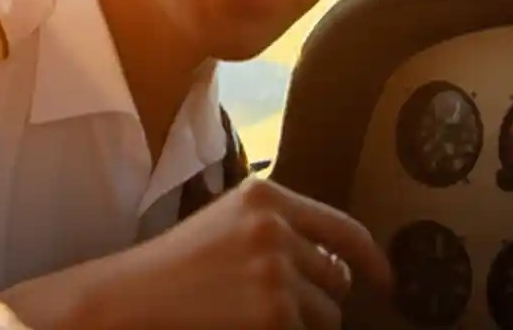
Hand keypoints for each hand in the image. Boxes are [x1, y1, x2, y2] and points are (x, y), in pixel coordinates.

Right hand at [4, 176, 390, 329]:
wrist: (127, 299)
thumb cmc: (170, 269)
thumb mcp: (224, 225)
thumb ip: (278, 231)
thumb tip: (340, 265)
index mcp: (265, 196)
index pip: (344, 227)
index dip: (373, 260)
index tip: (385, 282)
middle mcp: (277, 226)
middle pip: (339, 277)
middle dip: (320, 300)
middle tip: (275, 309)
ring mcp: (278, 270)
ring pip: (328, 315)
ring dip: (303, 325)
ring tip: (251, 318)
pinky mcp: (276, 312)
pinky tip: (247, 326)